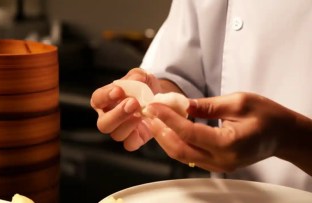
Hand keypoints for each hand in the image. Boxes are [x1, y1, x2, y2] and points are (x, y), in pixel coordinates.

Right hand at [90, 68, 161, 150]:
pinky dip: (136, 137)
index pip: (97, 99)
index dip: (105, 96)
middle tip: (133, 103)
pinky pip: (129, 144)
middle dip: (117, 114)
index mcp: (105, 100)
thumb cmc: (144, 86)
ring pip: (116, 134)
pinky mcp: (134, 139)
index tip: (118, 91)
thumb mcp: (141, 76)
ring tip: (142, 112)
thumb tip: (135, 80)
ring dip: (129, 124)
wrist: (160, 98)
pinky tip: (145, 126)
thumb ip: (136, 76)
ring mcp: (120, 130)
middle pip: (103, 123)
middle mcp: (108, 117)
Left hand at [144, 92, 311, 173]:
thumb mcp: (239, 102)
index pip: (189, 132)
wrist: (283, 134)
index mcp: (229, 142)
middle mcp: (222, 159)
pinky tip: (168, 129)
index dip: (168, 118)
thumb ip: (208, 106)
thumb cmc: (267, 116)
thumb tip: (182, 105)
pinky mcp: (217, 164)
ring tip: (153, 120)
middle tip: (147, 113)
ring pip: (182, 155)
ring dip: (164, 137)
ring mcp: (219, 165)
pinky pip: (190, 155)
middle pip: (180, 149)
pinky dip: (176, 142)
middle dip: (160, 130)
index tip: (154, 106)